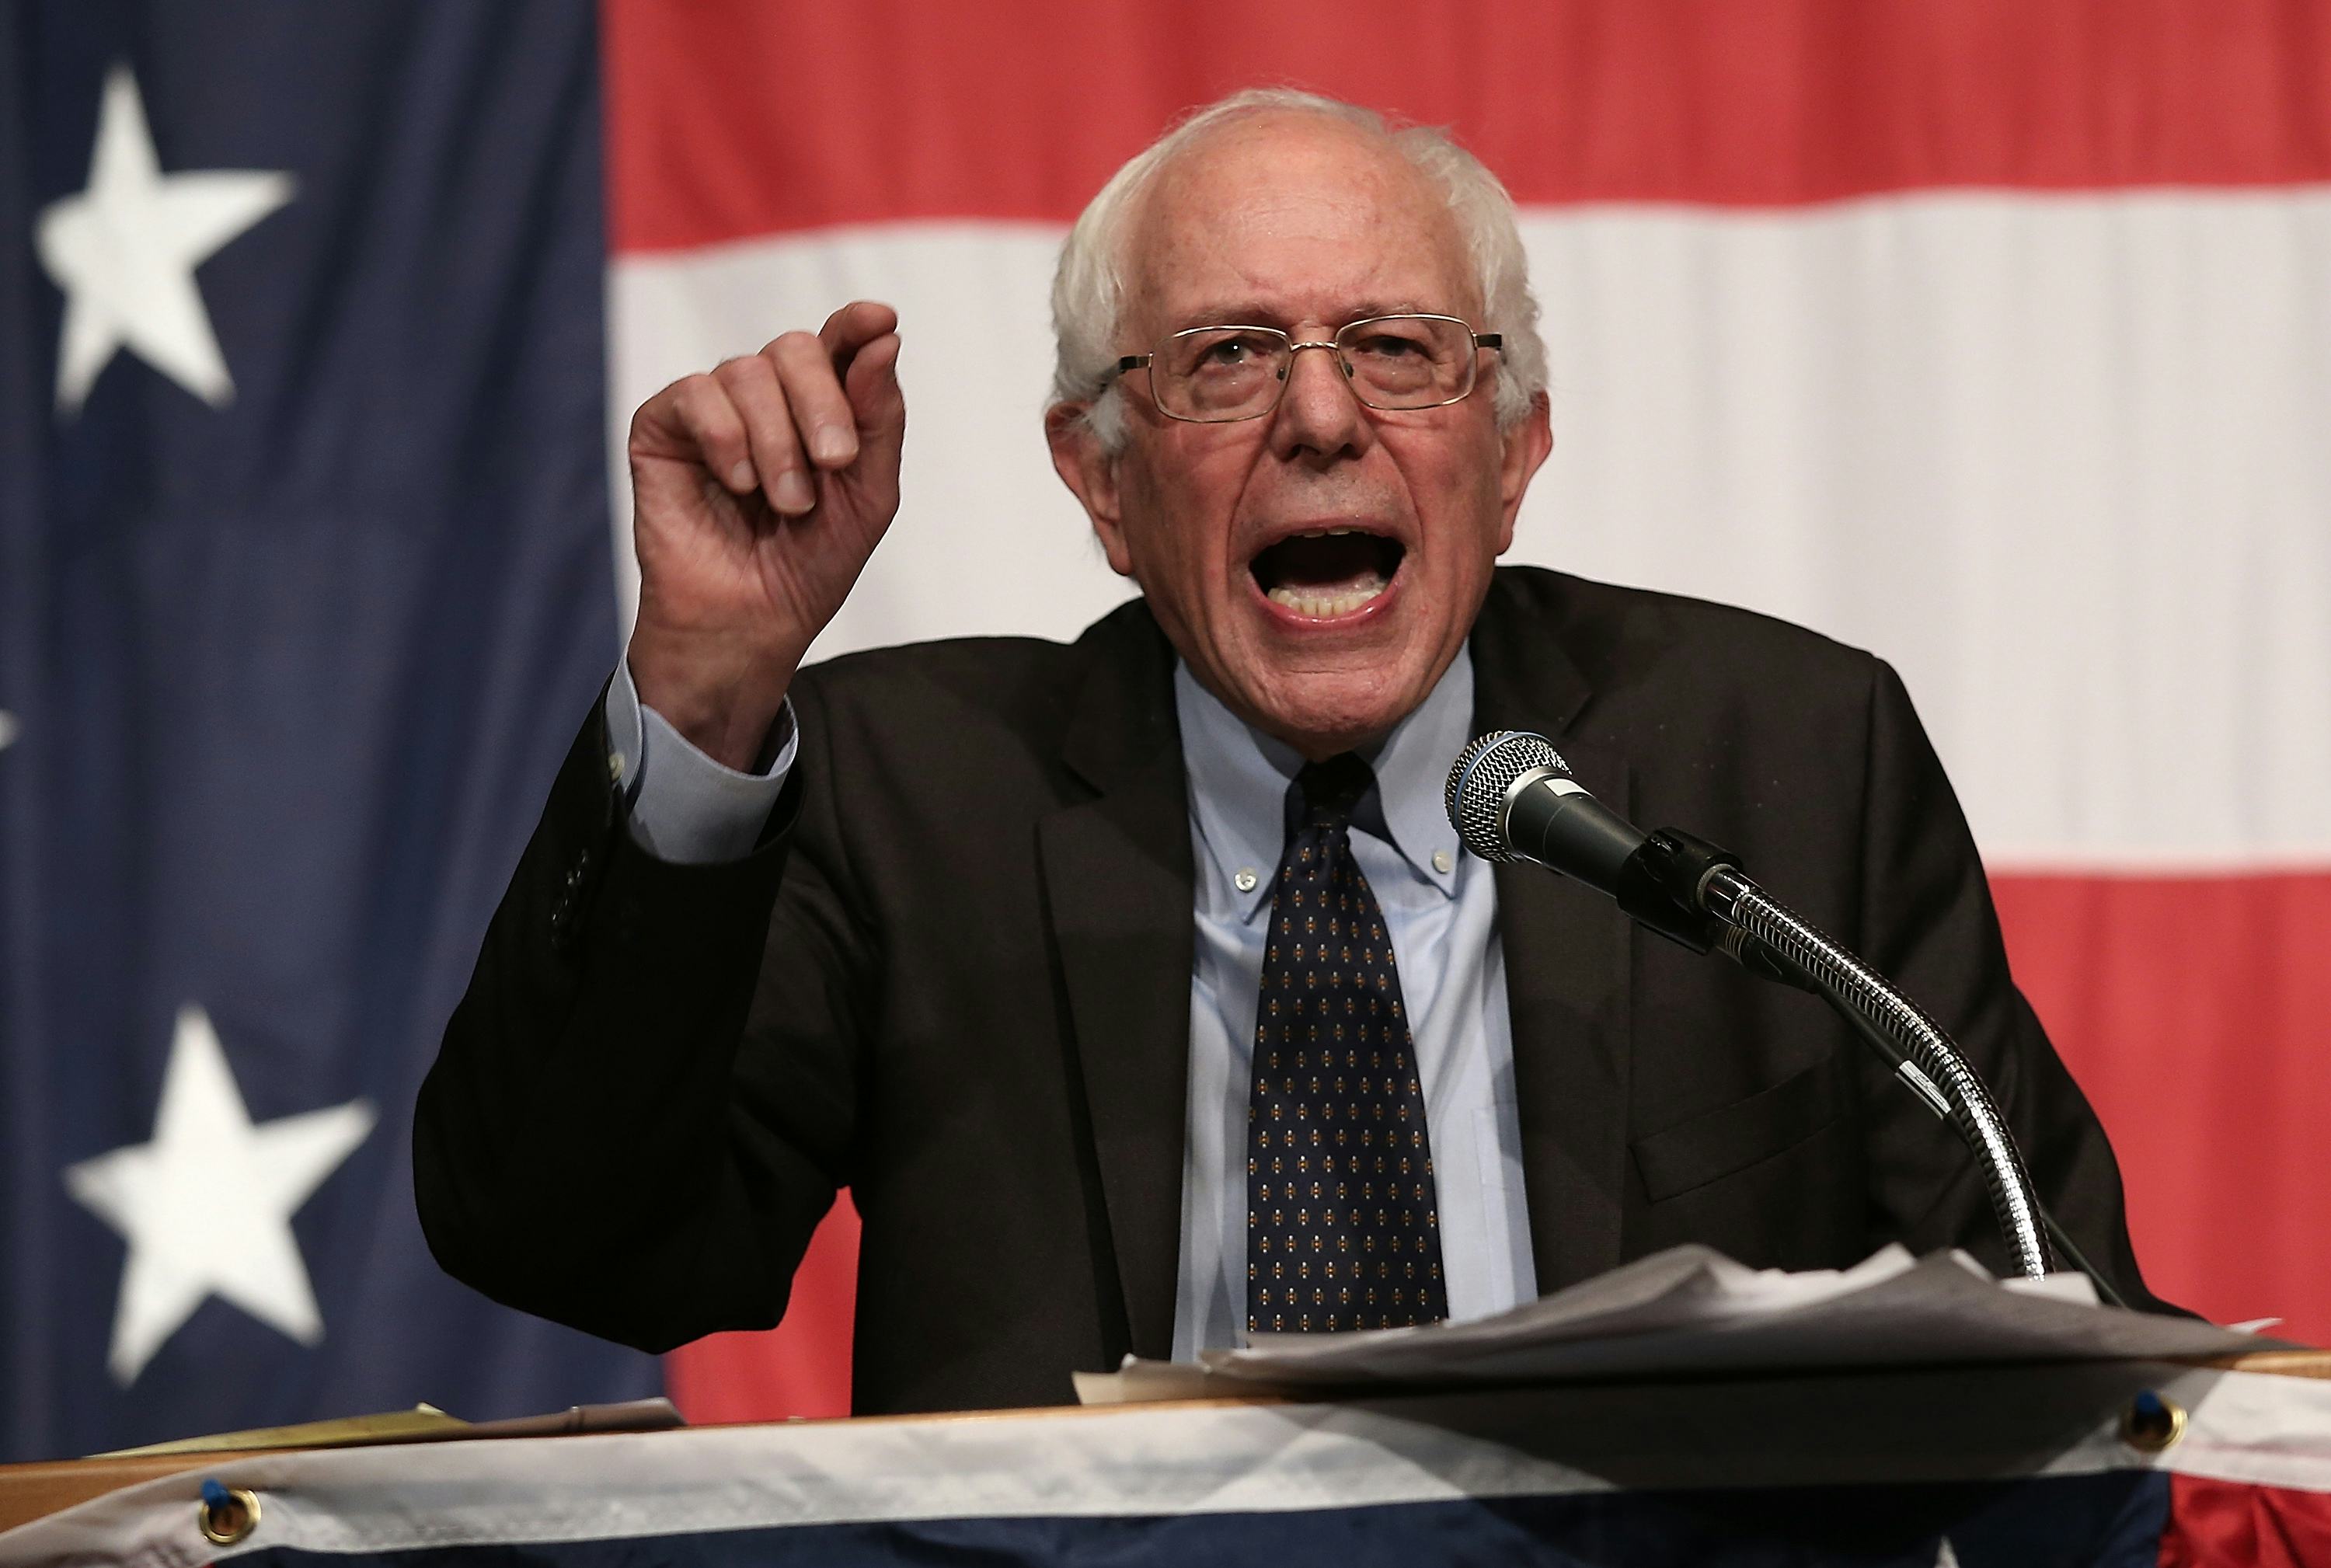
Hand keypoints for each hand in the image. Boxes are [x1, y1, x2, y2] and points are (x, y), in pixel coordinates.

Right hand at [624, 302, 904, 768]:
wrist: (749, 624)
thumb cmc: (809, 565)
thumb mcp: (868, 495)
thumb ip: (878, 418)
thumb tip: (883, 337)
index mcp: (818, 407)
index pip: (837, 342)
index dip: (855, 324)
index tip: (879, 319)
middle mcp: (765, 398)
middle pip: (795, 348)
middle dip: (823, 403)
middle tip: (835, 461)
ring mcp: (712, 409)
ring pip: (747, 371)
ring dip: (777, 442)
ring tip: (786, 502)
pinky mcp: (663, 428)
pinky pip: (696, 393)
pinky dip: (726, 436)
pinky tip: (738, 483)